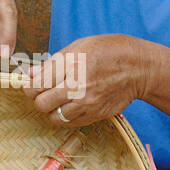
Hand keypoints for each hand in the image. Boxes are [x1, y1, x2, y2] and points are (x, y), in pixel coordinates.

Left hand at [25, 35, 153, 126]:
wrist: (140, 68)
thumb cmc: (109, 51)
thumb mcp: (79, 46)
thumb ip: (53, 62)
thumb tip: (31, 74)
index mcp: (72, 65)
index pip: (36, 84)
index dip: (28, 86)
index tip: (31, 83)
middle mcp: (78, 87)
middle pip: (41, 103)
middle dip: (37, 98)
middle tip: (43, 91)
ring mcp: (88, 104)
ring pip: (54, 117)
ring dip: (51, 109)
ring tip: (57, 99)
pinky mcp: (95, 115)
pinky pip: (70, 122)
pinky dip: (65, 116)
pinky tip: (69, 105)